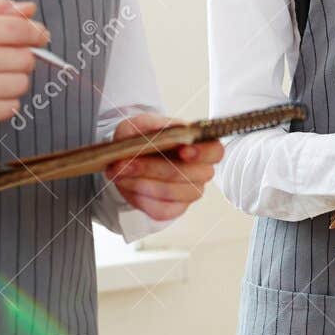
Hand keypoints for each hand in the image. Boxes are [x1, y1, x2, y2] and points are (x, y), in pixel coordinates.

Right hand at [0, 0, 47, 134]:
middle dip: (23, 58)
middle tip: (7, 61)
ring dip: (14, 82)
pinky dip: (5, 102)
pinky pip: (11, 106)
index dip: (36, 32)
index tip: (40, 36)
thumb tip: (29, 8)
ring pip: (21, 83)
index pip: (18, 29)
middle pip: (26, 58)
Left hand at [103, 113, 224, 221]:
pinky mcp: (176, 209)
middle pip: (187, 174)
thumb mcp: (142, 124)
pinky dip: (140, 198)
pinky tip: (128, 186)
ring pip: (170, 193)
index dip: (202, 152)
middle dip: (152, 168)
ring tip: (120, 172)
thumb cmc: (143, 137)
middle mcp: (202, 171)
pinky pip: (161, 210)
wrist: (130, 157)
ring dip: (141, 183)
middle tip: (125, 162)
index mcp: (202, 146)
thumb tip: (161, 134)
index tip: (183, 150)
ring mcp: (190, 192)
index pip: (215, 151)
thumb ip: (152, 125)